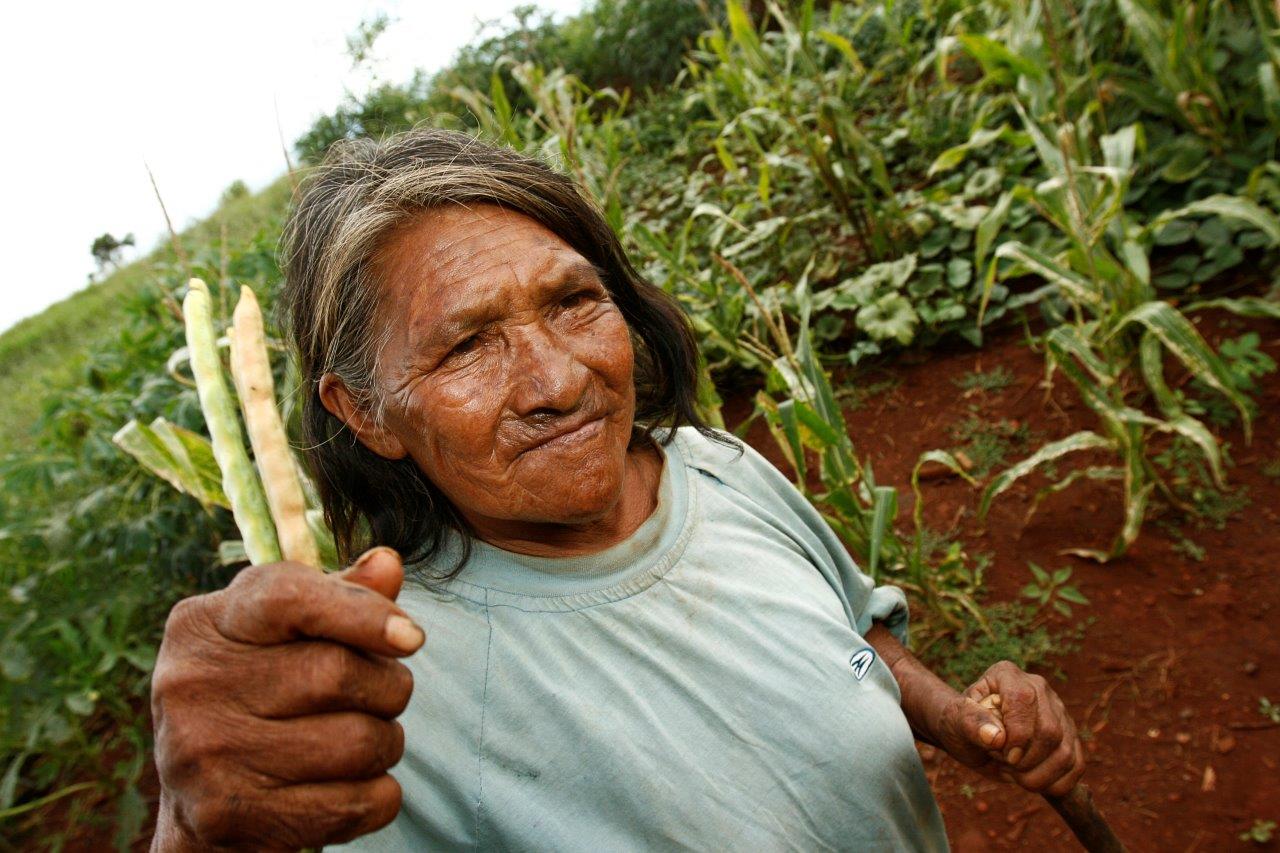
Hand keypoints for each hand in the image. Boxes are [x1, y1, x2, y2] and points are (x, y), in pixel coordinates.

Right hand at [150, 547, 424, 850]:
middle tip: (386, 694)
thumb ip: (341, 595)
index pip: (288, 598)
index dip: (362, 613)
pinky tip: (355, 786)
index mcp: (204, 623)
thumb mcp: (286, 633)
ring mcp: (203, 755)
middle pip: (337, 672)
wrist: (200, 803)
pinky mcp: (228, 818)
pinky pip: (356, 804)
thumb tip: (388, 563)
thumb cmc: (260, 695)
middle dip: (388, 686)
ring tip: (366, 741)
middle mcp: (191, 684)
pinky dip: (379, 796)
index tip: (412, 638)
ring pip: (358, 742)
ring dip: (387, 743)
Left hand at [935, 660, 1085, 796]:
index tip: (1004, 755)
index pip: (1024, 700)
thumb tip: (997, 737)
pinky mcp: (1069, 736)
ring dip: (1040, 776)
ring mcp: (1058, 712)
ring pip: (1065, 752)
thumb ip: (971, 722)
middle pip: (1050, 731)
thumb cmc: (960, 723)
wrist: (971, 735)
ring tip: (1017, 775)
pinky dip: (1058, 784)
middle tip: (1007, 766)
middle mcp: (1038, 688)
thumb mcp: (954, 720)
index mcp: (1007, 675)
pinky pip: (1076, 765)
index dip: (1018, 734)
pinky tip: (1036, 782)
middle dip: (1027, 761)